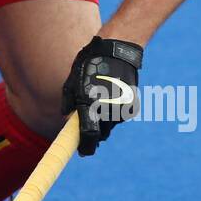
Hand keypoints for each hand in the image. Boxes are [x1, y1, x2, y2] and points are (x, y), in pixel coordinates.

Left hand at [60, 36, 143, 155]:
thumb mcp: (72, 83)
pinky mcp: (132, 105)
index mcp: (91, 106)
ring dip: (104, 119)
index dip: (85, 147)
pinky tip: (111, 94)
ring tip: (100, 97)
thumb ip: (69, 105)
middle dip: (94, 130)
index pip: (89, 138)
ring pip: (111, 124)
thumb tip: (68, 120)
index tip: (83, 151)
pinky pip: (120, 116)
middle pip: (101, 133)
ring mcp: (122, 109)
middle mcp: (108, 111)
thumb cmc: (90, 64)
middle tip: (89, 118)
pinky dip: (115, 111)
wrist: (117, 49)